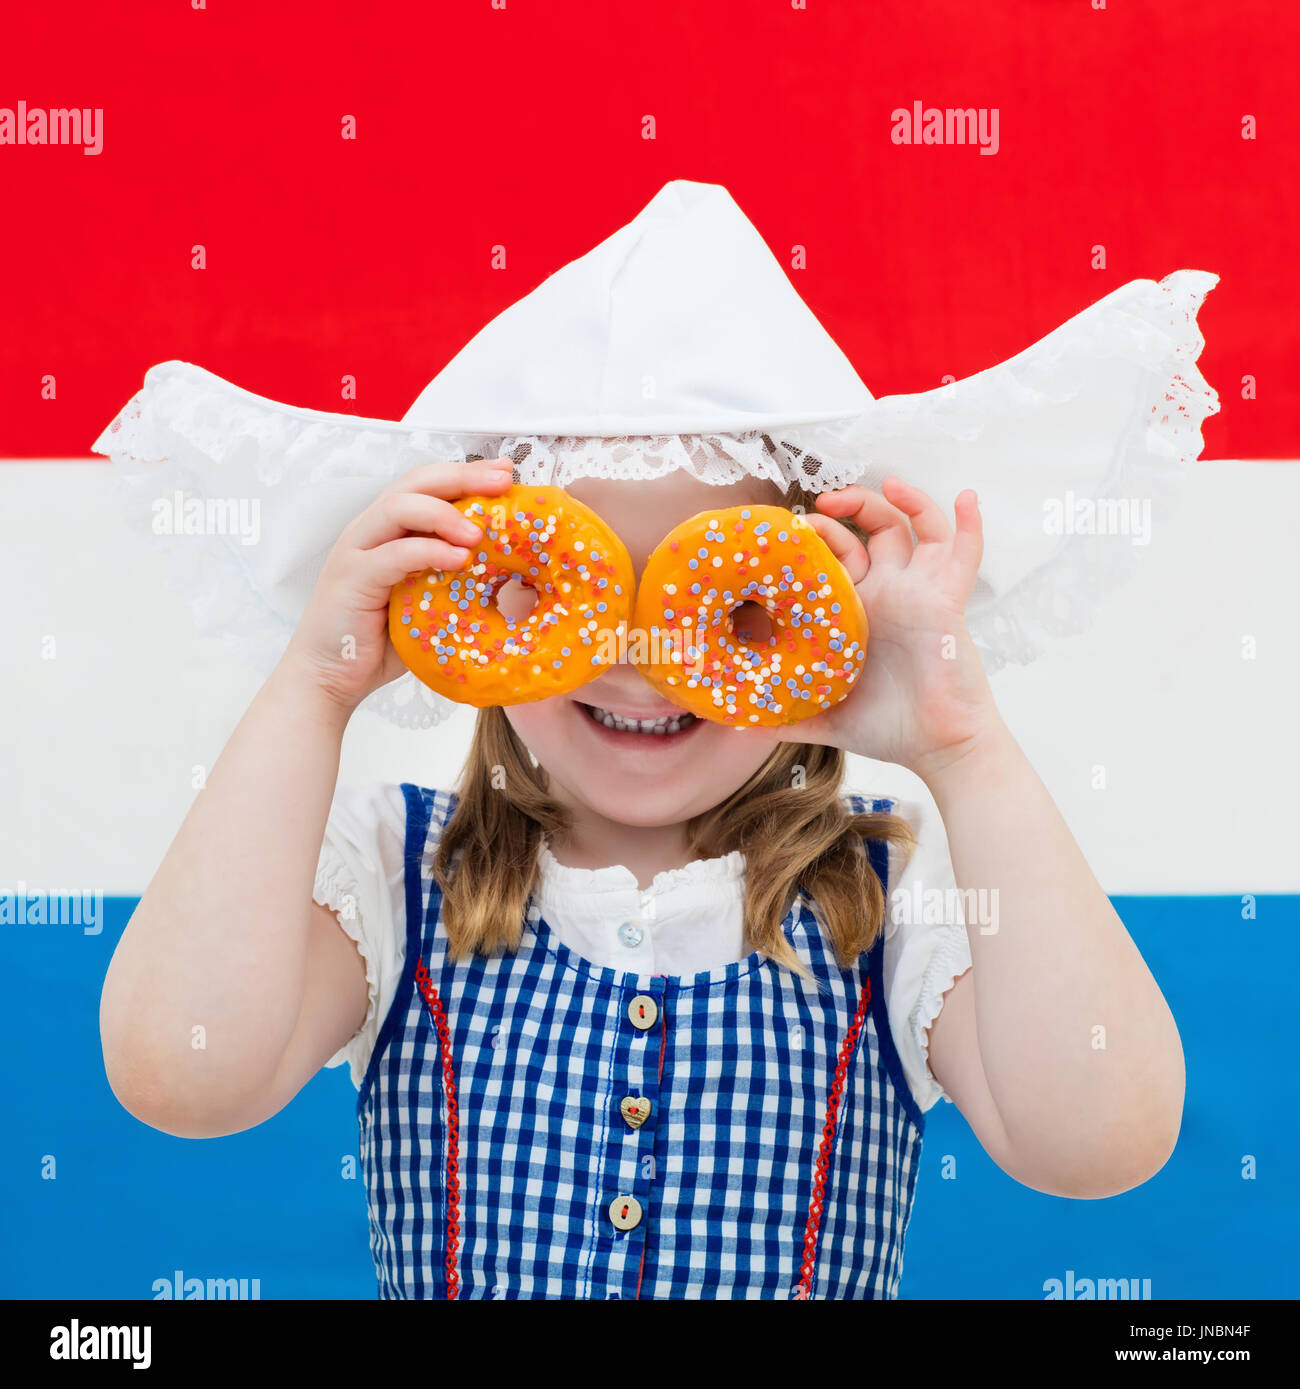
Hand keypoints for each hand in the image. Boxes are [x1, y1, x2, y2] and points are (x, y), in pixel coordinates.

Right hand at [279, 456, 515, 712]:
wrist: (329, 679)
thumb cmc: (380, 643)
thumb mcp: (428, 603)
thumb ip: (456, 581)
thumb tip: (512, 576)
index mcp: (388, 531)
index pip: (427, 486)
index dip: (466, 474)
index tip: (507, 472)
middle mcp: (369, 531)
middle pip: (415, 483)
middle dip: (463, 477)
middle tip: (504, 481)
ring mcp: (356, 551)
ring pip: (398, 507)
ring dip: (444, 514)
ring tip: (478, 533)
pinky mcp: (350, 578)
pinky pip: (392, 554)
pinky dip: (428, 551)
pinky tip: (459, 559)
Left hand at [757, 477, 1004, 777]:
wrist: (936, 747)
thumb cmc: (888, 729)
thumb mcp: (825, 717)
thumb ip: (785, 717)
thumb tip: (740, 724)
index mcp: (858, 610)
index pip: (839, 555)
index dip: (820, 537)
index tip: (793, 532)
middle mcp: (889, 593)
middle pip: (876, 529)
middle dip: (852, 507)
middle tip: (821, 507)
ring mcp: (919, 592)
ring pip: (916, 528)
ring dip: (904, 499)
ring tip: (886, 483)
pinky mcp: (947, 600)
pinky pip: (964, 553)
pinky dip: (967, 523)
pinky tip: (966, 497)